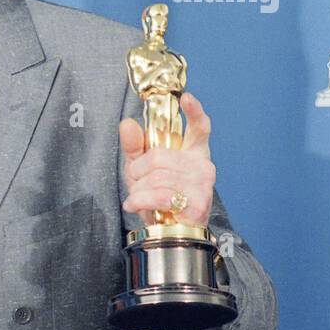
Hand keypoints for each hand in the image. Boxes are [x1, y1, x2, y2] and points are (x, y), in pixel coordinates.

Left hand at [119, 91, 215, 226]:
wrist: (169, 232)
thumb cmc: (158, 196)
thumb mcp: (141, 169)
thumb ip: (134, 146)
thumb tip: (127, 123)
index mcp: (193, 151)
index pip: (199, 127)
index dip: (194, 112)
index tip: (186, 98)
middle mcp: (202, 165)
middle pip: (158, 156)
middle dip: (138, 170)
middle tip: (135, 182)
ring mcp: (202, 185)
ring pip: (156, 177)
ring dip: (138, 189)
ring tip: (138, 197)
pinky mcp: (197, 204)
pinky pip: (159, 195)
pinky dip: (140, 201)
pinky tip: (135, 205)